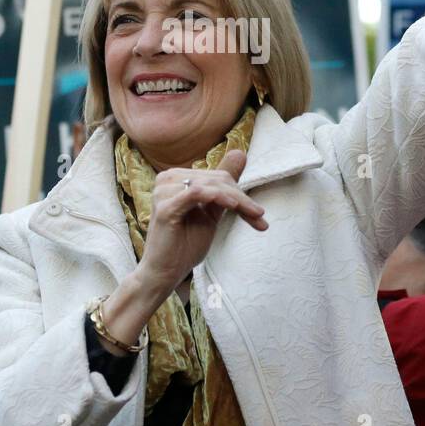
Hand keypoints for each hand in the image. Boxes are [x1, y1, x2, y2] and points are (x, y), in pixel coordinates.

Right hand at [135, 149, 266, 298]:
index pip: (217, 178)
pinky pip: (195, 194)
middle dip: (242, 199)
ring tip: (254, 215)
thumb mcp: (211, 211)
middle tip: (260, 217)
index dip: (241, 194)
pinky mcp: (164, 208)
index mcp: (176, 178)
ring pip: (210, 186)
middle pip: (216, 180)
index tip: (259, 215)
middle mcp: (167, 179)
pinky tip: (233, 206)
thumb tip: (241, 153)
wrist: (166, 272)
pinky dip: (217, 197)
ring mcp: (164, 192)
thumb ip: (223, 187)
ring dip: (236, 200)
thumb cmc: (185, 243)